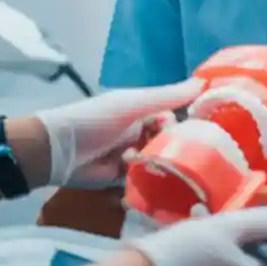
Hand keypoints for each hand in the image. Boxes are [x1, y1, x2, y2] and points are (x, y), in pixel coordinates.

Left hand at [34, 79, 202, 188]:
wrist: (60, 152)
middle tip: (181, 152)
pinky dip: (151, 179)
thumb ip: (166, 97)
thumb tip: (204, 82)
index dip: (189, 119)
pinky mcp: (125, 178)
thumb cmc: (95, 120)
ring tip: (168, 168)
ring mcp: (133, 155)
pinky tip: (161, 182)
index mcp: (141, 109)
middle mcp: (139, 130)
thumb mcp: (132, 105)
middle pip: (170, 139)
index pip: (174, 113)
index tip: (206, 127)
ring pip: (161, 160)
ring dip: (164, 163)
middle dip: (176, 146)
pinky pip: (147, 178)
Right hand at [128, 206, 266, 265]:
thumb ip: (264, 220)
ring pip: (236, 253)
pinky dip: (211, 244)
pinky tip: (194, 225)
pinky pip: (219, 261)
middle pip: (259, 252)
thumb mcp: (228, 226)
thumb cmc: (189, 248)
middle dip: (245, 228)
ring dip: (225, 232)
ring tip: (202, 215)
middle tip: (225, 214)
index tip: (257, 215)